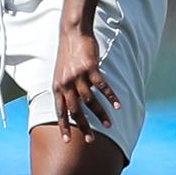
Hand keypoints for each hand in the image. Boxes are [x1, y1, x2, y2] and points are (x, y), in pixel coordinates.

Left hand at [51, 24, 117, 142]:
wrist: (72, 33)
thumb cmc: (68, 55)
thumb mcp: (61, 74)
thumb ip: (66, 89)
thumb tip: (73, 106)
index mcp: (57, 87)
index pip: (59, 111)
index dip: (63, 126)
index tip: (67, 141)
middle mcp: (66, 84)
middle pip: (75, 110)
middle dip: (83, 126)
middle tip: (91, 140)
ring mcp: (77, 76)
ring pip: (90, 101)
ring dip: (100, 114)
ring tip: (109, 125)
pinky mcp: (90, 68)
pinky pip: (102, 86)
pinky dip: (111, 97)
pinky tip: (118, 105)